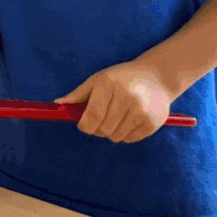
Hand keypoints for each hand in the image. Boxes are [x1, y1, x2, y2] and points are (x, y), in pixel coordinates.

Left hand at [55, 59, 171, 142]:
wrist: (158, 77)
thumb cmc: (122, 78)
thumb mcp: (99, 79)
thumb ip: (78, 94)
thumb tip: (58, 105)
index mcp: (108, 84)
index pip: (91, 117)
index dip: (84, 125)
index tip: (84, 124)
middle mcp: (126, 97)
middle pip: (102, 130)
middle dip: (97, 128)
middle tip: (102, 118)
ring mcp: (141, 111)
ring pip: (115, 137)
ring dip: (112, 132)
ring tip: (118, 116)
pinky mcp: (152, 122)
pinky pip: (130, 139)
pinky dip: (126, 134)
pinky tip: (131, 119)